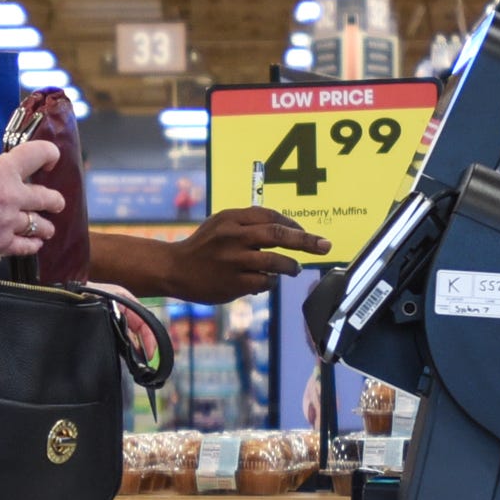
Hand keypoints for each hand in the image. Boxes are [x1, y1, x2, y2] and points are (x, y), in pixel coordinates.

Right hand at [0, 137, 65, 256]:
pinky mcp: (2, 243)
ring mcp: (9, 221)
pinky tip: (34, 243)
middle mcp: (12, 195)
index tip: (49, 161)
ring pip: (40, 225)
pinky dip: (32, 245)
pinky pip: (26, 246)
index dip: (49, 155)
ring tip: (45, 228)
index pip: (38, 154)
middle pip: (48, 197)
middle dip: (54, 201)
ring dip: (44, 227)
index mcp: (2, 170)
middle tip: (55, 202)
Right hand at [162, 207, 331, 303]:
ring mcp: (233, 261)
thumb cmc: (203, 246)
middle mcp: (233, 236)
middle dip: (306, 241)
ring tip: (295, 269)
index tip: (307, 233)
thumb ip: (248, 222)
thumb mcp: (221, 224)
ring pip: (275, 261)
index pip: (271, 216)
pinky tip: (267, 281)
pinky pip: (264, 282)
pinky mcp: (232, 283)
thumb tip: (286, 229)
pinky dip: (271, 282)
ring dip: (291, 266)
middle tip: (325, 245)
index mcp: (232, 218)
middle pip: (278, 235)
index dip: (292, 225)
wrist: (175, 269)